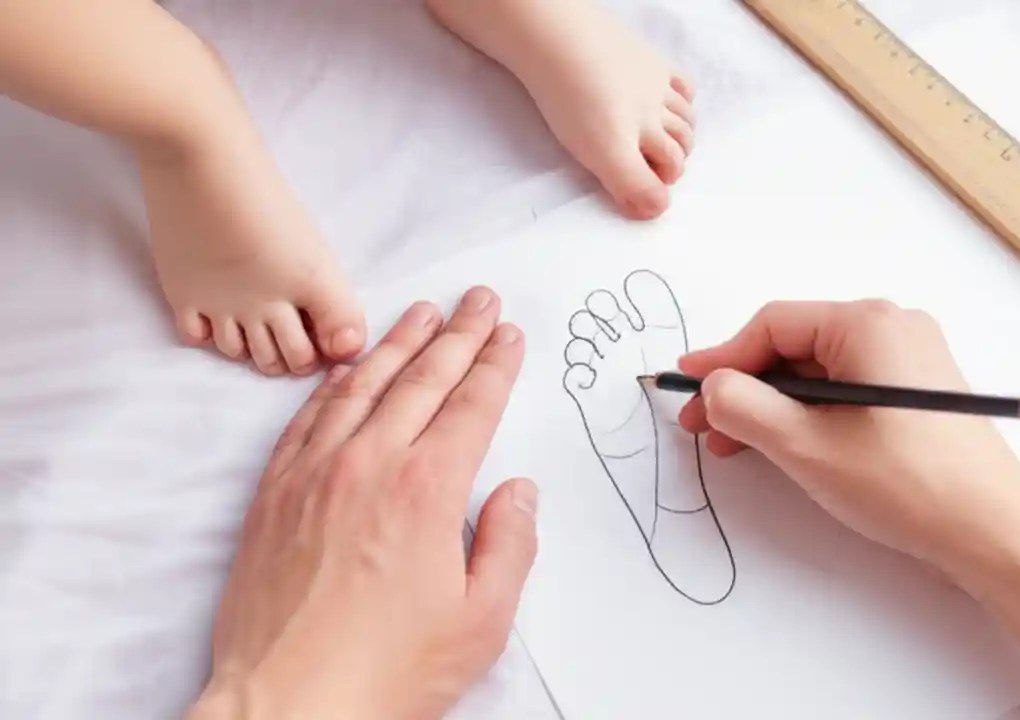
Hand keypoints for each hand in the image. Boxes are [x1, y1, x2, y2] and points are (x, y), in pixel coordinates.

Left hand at [189, 288, 537, 719]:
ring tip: (422, 312)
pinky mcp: (275, 494)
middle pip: (422, 379)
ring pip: (362, 386)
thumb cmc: (385, 672)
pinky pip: (308, 418)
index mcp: (426, 491)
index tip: (508, 334)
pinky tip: (350, 368)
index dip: (494, 365)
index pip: (470, 406)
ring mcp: (315, 474)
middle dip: (457, 334)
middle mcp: (369, 465)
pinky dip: (334, 383)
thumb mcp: (481, 620)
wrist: (287, 705)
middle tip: (479, 299)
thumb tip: (517, 491)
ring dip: (397, 343)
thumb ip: (509, 545)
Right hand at [677, 300, 1019, 580]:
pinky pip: (846, 388)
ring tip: (736, 444)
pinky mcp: (918, 391)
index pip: (774, 324)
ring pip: (818, 371)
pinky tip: (783, 444)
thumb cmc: (906, 483)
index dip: (723, 357)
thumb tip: (712, 386)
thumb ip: (744, 407)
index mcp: (868, 323)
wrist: (994, 532)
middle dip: (745, 387)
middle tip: (704, 426)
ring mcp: (910, 358)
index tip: (685, 385)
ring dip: (773, 405)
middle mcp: (893, 327)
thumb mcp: (806, 445)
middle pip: (795, 345)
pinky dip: (809, 413)